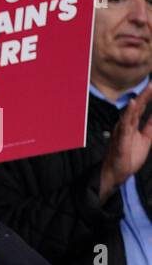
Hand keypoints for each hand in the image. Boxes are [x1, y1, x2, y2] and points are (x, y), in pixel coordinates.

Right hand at [99, 81, 151, 200]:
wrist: (117, 174)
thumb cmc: (128, 158)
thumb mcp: (145, 140)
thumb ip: (150, 127)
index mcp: (131, 126)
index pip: (141, 109)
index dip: (148, 98)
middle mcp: (125, 126)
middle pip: (136, 108)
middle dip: (145, 95)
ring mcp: (122, 131)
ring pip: (131, 113)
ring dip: (139, 101)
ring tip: (147, 89)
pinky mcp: (120, 139)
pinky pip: (125, 124)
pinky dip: (128, 113)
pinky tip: (132, 104)